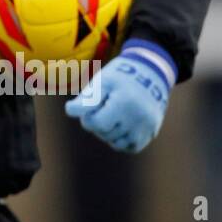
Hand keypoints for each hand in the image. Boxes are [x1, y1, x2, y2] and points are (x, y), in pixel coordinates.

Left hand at [64, 39, 176, 153]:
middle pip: (105, 133)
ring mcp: (147, 127)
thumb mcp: (101, 82)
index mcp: (124, 103)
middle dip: (98, 123)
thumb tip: (70, 111)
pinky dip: (122, 139)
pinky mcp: (151, 134)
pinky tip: (122, 123)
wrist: (150, 75)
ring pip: (116, 143)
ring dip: (109, 132)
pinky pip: (129, 146)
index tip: (90, 107)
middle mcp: (138, 117)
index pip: (96, 123)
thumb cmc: (118, 78)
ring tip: (114, 114)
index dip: (88, 117)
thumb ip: (86, 99)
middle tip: (104, 106)